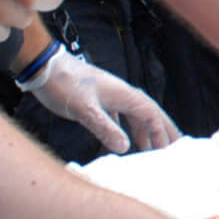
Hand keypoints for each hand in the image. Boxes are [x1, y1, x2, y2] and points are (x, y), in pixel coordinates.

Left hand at [29, 47, 180, 152]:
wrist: (44, 68)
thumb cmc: (64, 84)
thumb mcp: (85, 109)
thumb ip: (105, 128)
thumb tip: (125, 147)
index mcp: (124, 94)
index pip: (151, 114)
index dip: (162, 132)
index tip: (168, 150)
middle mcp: (121, 94)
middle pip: (149, 114)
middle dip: (162, 130)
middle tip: (174, 148)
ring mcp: (110, 97)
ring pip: (134, 116)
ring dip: (143, 132)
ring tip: (149, 151)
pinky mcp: (97, 101)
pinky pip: (119, 118)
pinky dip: (124, 131)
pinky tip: (120, 142)